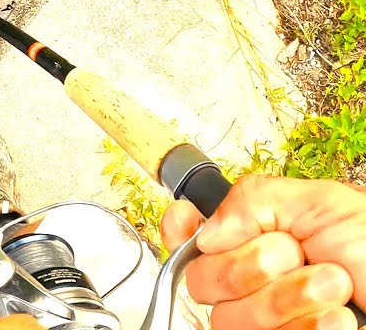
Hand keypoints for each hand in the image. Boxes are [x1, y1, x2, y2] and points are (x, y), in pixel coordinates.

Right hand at [160, 174, 365, 329]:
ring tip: (336, 289)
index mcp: (257, 239)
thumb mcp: (323, 204)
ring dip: (290, 299)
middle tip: (304, 257)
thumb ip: (253, 200)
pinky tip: (338, 321)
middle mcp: (254, 284)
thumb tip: (206, 228)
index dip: (178, 231)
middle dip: (255, 266)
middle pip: (202, 281)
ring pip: (231, 320)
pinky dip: (312, 328)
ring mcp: (268, 323)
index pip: (189, 238)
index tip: (190, 222)